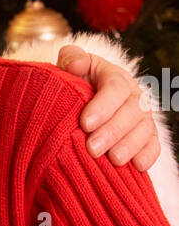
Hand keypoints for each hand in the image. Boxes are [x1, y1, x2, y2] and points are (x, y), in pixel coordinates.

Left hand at [59, 43, 159, 170]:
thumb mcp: (71, 68)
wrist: (84, 104)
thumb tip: (74, 63)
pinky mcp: (148, 136)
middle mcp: (134, 95)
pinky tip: (137, 166)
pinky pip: (154, 144)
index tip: (84, 123)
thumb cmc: (75, 85)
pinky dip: (148, 155)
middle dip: (113, 131)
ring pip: (145, 129)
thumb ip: (71, 59)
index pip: (115, 88)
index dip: (102, 106)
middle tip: (93, 148)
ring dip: (130, 145)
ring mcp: (143, 116)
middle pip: (131, 111)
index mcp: (115, 77)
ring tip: (114, 160)